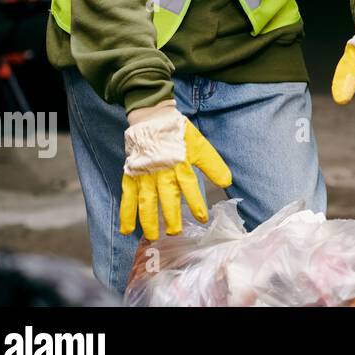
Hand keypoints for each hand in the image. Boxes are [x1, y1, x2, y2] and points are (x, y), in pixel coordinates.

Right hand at [120, 99, 232, 239]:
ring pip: (146, 201)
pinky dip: (126, 213)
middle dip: (171, 217)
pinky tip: (127, 229)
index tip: (202, 219)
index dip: (197, 204)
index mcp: (180, 164)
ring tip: (153, 236)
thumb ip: (212, 165)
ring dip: (149, 220)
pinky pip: (128, 197)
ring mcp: (145, 174)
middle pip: (167, 198)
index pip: (190, 187)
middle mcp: (162, 172)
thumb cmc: (179, 134)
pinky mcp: (131, 175)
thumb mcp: (200, 146)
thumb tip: (227, 182)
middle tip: (175, 233)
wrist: (153, 118)